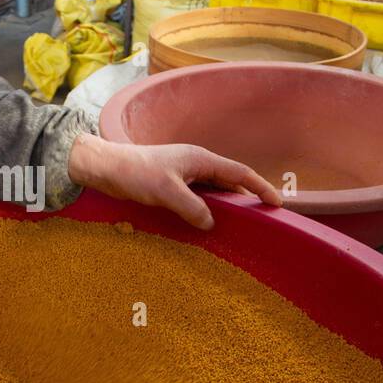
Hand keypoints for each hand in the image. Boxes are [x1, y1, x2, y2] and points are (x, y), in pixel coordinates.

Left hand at [67, 132, 281, 230]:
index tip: (278, 203)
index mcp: (201, 159)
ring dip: (226, 205)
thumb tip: (211, 223)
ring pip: (214, 190)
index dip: (261, 187)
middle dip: (247, 197)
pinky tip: (207, 222)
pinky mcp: (172, 183)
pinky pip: (199, 196)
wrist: (105, 167)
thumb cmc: (135, 173)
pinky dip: (208, 208)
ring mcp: (184, 173)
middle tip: (263, 218)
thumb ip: (191, 207)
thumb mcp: (166, 191)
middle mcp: (196, 163)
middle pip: (230, 181)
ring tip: (240, 224)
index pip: (240, 173)